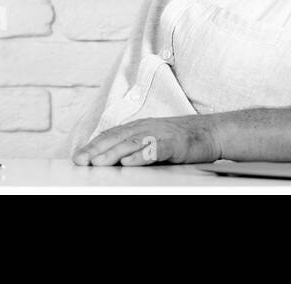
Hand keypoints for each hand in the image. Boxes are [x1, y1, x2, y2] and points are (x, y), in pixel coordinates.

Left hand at [72, 115, 222, 166]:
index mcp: (140, 127)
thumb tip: (112, 160)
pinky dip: (142, 155)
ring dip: (113, 153)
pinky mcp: (175, 143)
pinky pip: (156, 149)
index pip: (112, 135)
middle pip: (118, 138)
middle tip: (81, 161)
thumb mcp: (153, 140)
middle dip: (97, 150)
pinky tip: (130, 162)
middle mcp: (148, 127)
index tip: (78, 157)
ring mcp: (161, 134)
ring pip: (132, 143)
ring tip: (98, 163)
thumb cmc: (182, 139)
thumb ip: (134, 148)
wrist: (213, 132)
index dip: (94, 145)